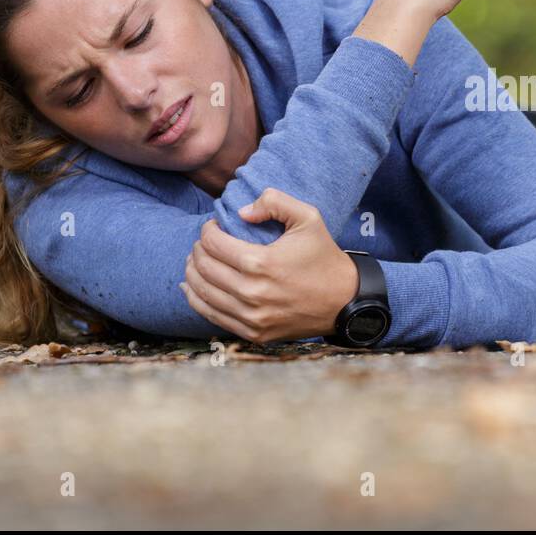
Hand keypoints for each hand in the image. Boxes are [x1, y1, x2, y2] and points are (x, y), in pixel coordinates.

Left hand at [179, 188, 357, 343]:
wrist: (344, 301)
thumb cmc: (323, 256)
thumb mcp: (308, 217)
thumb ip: (274, 201)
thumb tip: (242, 212)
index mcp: (261, 263)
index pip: (213, 244)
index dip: (207, 230)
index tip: (213, 226)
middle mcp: (251, 293)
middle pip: (202, 267)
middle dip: (197, 250)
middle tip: (204, 242)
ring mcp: (251, 317)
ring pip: (201, 292)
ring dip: (191, 273)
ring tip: (196, 260)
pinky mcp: (253, 332)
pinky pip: (211, 315)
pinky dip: (196, 299)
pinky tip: (192, 286)